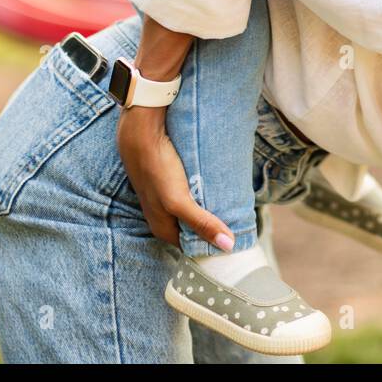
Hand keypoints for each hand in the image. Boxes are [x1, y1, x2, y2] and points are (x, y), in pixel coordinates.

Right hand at [115, 104, 234, 250]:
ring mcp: (165, 200)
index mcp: (163, 229)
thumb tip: (228, 246)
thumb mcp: (179, 201)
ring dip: (209, 210)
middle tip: (240, 222)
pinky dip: (203, 195)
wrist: (140, 134)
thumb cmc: (158, 169)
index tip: (237, 240)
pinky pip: (191, 196)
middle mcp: (162, 218)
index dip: (213, 245)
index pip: (193, 247)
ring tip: (233, 206)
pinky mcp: (169, 184)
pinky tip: (217, 190)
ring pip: (193, 211)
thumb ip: (201, 223)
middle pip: (193, 230)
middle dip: (214, 227)